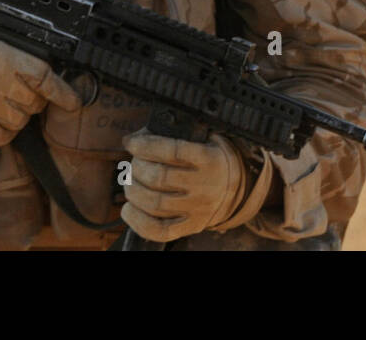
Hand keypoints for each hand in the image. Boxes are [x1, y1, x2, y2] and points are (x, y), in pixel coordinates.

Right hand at [0, 16, 81, 147]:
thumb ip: (15, 60)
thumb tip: (39, 78)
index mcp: (7, 58)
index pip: (45, 78)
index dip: (64, 93)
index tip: (75, 102)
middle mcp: (0, 82)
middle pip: (33, 103)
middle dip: (33, 102)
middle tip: (20, 96)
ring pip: (19, 121)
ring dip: (17, 118)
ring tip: (2, 107)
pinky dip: (1, 134)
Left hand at [119, 129, 253, 242]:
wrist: (237, 189)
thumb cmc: (212, 159)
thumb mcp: (204, 139)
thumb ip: (176, 135)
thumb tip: (138, 137)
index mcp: (208, 159)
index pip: (173, 151)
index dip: (146, 146)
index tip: (131, 142)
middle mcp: (204, 185)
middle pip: (159, 177)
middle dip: (137, 168)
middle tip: (132, 164)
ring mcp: (197, 209)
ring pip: (155, 203)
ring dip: (133, 191)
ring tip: (130, 183)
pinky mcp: (190, 227)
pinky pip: (159, 230)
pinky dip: (137, 221)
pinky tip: (129, 209)